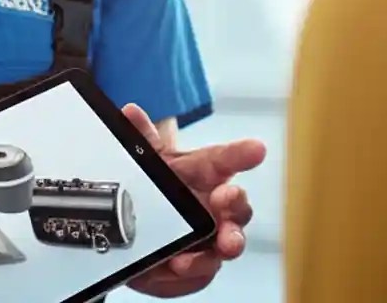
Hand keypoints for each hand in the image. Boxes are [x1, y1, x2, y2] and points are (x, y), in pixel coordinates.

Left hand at [122, 103, 267, 297]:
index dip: (242, 153)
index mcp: (204, 174)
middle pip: (238, 206)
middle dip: (235, 205)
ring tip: (200, 253)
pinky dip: (188, 274)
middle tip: (225, 201)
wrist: (134, 232)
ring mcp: (210, 240)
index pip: (226, 160)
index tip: (256, 149)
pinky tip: (175, 267)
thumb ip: (140, 139)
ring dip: (216, 249)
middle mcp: (215, 207)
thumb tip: (130, 112)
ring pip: (227, 245)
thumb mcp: (143, 164)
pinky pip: (200, 274)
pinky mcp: (198, 268)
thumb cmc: (153, 190)